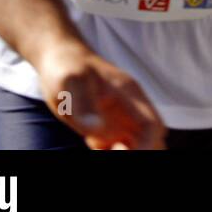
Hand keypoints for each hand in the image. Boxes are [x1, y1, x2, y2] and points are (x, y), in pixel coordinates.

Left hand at [36, 42, 164, 148]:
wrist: (59, 58)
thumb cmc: (65, 66)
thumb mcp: (70, 81)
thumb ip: (82, 105)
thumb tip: (94, 128)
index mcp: (128, 95)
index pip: (151, 124)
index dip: (147, 144)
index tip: (122, 150)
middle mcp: (129, 109)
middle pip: (151, 137)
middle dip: (142, 150)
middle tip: (112, 151)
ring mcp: (119, 119)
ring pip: (137, 143)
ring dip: (128, 152)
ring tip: (99, 147)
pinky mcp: (105, 128)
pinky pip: (117, 147)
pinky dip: (111, 153)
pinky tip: (95, 148)